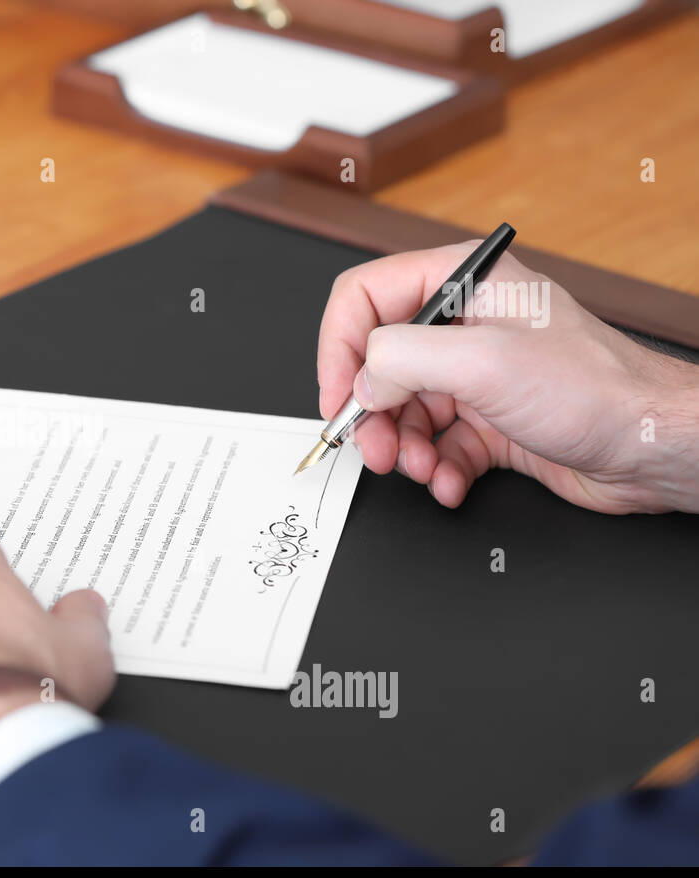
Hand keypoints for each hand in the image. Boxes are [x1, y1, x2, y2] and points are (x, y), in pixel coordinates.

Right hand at [317, 243, 698, 513]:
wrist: (653, 447)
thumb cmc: (596, 390)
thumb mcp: (482, 362)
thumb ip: (400, 360)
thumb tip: (359, 382)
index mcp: (463, 283)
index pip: (365, 298)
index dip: (340, 349)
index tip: (337, 397)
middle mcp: (465, 325)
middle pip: (378, 364)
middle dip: (371, 414)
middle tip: (374, 449)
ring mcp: (476, 375)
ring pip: (402, 411)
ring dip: (403, 448)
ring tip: (420, 468)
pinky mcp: (489, 421)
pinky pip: (436, 445)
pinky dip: (435, 468)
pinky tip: (451, 481)